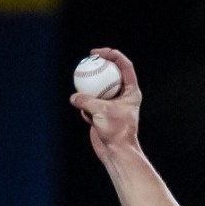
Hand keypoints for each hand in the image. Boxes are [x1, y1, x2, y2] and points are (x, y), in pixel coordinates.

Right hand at [67, 46, 142, 164]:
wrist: (116, 152)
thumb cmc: (116, 132)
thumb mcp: (101, 112)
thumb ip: (86, 101)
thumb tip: (73, 97)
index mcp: (131, 91)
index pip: (124, 65)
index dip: (112, 54)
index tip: (97, 53)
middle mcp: (123, 96)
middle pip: (110, 74)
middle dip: (98, 66)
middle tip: (86, 61)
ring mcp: (112, 104)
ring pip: (98, 90)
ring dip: (88, 91)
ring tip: (81, 90)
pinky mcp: (102, 114)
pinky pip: (90, 105)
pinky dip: (86, 109)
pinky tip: (87, 117)